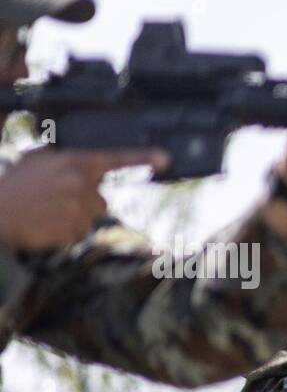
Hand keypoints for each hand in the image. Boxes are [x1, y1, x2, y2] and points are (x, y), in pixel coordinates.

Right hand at [0, 147, 167, 251]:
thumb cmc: (17, 183)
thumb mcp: (40, 159)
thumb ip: (68, 160)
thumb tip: (90, 168)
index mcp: (74, 162)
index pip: (115, 159)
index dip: (143, 158)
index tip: (165, 159)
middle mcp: (81, 184)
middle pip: (101, 199)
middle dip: (84, 201)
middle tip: (57, 199)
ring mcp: (78, 209)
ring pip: (91, 217)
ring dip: (75, 217)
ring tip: (48, 210)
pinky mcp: (73, 231)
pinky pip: (79, 233)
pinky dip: (66, 231)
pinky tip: (47, 223)